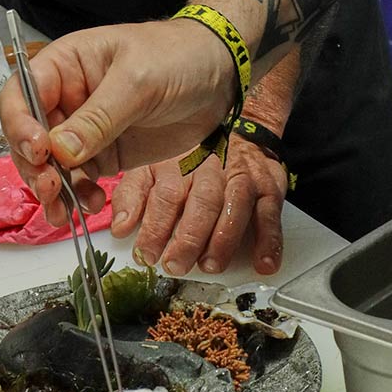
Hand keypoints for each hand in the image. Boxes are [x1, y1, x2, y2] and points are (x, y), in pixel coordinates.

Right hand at [0, 18, 238, 227]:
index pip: (21, 94)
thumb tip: (58, 150)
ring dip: (51, 190)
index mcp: (66, 65)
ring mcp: (85, 129)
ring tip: (63, 211)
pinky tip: (89, 204)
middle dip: (34, 166)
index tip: (37, 150)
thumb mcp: (139, 80)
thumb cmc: (179, 56)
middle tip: (50, 187)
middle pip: (28, 136)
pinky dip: (78, 196)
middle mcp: (67, 98)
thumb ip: (99, 116)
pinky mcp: (105, 153)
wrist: (221, 75)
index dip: (19, 124)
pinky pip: (79, 179)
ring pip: (50, 165)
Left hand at [110, 136, 286, 277]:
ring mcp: (242, 177)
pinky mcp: (269, 185)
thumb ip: (132, 195)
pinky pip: (271, 212)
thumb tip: (120, 228)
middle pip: (202, 201)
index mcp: (177, 165)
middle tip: (177, 264)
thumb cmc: (186, 158)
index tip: (146, 255)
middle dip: (189, 236)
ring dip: (224, 237)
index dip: (155, 227)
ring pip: (236, 204)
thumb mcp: (150, 166)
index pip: (166, 196)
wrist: (236, 126)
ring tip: (212, 264)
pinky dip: (270, 239)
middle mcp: (211, 169)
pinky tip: (264, 263)